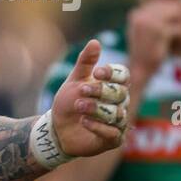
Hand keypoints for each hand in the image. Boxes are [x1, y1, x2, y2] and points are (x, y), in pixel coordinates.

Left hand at [50, 39, 130, 156]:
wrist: (56, 129)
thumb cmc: (69, 102)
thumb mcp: (74, 80)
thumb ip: (85, 62)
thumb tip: (95, 41)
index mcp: (113, 87)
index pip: (124, 76)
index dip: (113, 74)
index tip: (97, 73)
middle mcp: (120, 104)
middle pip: (120, 94)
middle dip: (100, 91)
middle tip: (81, 91)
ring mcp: (118, 122)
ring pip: (117, 113)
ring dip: (96, 109)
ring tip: (78, 106)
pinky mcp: (113, 139)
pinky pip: (113, 132)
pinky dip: (97, 126)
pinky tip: (83, 121)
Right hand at [126, 0, 180, 81]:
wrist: (139, 69)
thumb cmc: (148, 50)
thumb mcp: (151, 29)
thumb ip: (162, 15)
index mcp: (137, 13)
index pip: (163, 1)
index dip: (176, 9)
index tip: (180, 21)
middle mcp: (141, 15)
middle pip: (172, 5)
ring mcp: (149, 23)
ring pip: (178, 13)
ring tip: (178, 35)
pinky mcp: (158, 33)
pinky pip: (180, 28)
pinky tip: (176, 43)